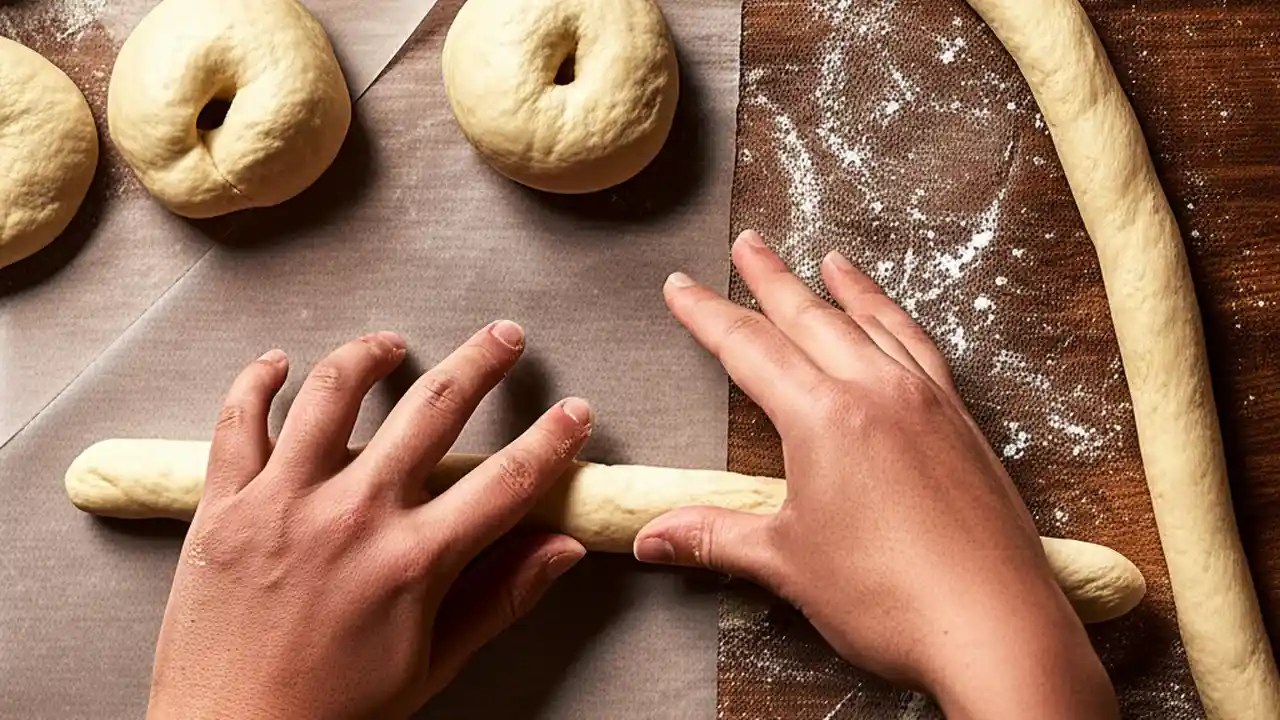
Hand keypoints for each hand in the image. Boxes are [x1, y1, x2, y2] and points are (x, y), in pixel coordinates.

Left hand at [148, 324, 592, 718]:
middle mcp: (355, 515)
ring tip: (392, 344)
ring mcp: (284, 501)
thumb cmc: (334, 712)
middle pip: (434, 409)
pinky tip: (279, 362)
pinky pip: (238, 419)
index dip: (552, 440)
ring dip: (373, 354)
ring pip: (334, 391)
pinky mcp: (224, 504)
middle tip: (505, 335)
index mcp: (414, 560)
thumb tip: (564, 549)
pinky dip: (257, 380)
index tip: (574, 413)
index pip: (507, 480)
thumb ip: (501, 598)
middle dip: (482, 362)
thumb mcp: (434, 664)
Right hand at [636, 231, 1116, 718]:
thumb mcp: (787, 564)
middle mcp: (877, 392)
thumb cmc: (889, 597)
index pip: (749, 349)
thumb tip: (649, 537)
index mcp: (824, 418)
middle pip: (811, 317)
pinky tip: (895, 323)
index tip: (680, 286)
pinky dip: (900, 324)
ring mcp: (928, 403)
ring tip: (829, 259)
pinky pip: (923, 351)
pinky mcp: (964, 424)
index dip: (707, 315)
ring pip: (876, 323)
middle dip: (770, 278)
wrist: (996, 628)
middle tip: (747, 242)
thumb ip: (715, 538)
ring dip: (845, 288)